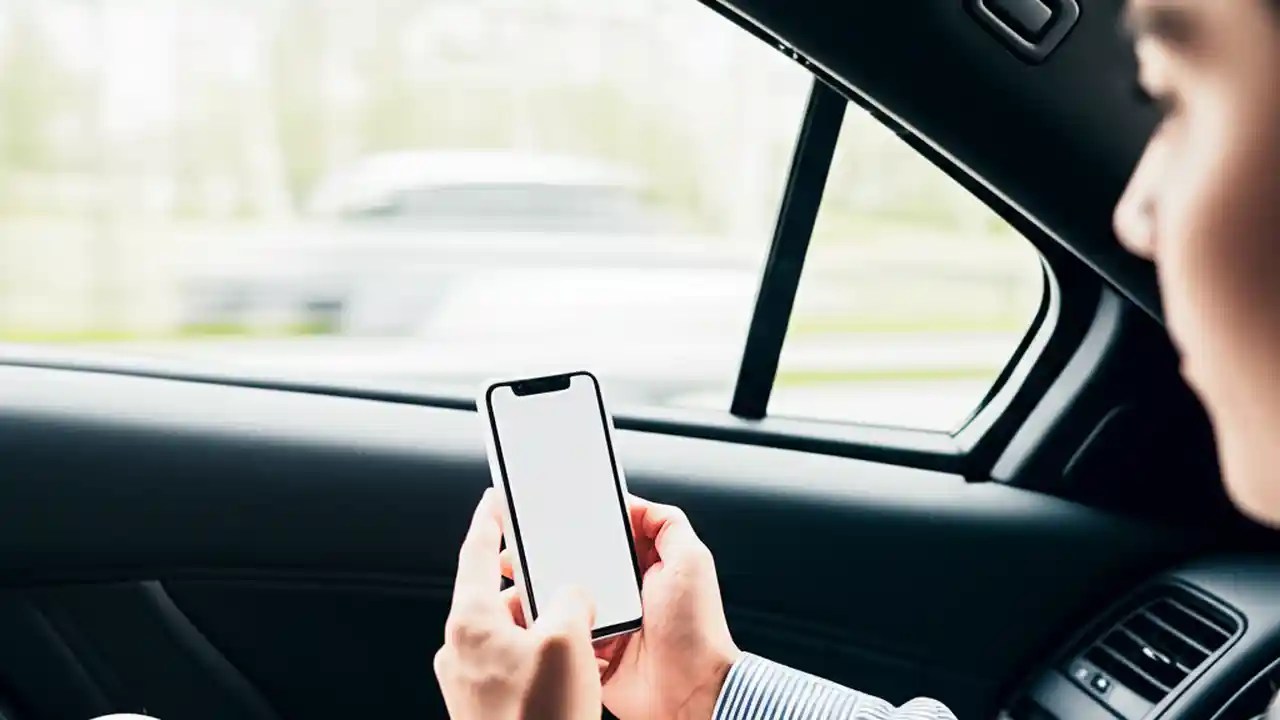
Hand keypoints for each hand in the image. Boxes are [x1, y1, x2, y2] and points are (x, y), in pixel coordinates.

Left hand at [435, 489, 601, 719]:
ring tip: (577, 639)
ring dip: (539, 627)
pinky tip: (567, 672)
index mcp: (470, 620)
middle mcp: (459, 647)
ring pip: (506, 632)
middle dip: (534, 587)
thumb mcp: (569, 641)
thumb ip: (569, 599)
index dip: (489, 519)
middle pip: (497, 595)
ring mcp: (466, 680)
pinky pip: (508, 663)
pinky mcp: (480, 705)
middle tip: (566, 583)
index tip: (496, 499)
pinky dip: (535, 656)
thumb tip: (568, 595)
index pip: (475, 551)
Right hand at [500, 496, 740, 719]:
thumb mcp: (691, 560)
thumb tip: (631, 503)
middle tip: (519, 549)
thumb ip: (666, 523)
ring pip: (560, 599)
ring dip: (538, 591)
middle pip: (574, 565)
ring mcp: (602, 623)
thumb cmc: (696, 629)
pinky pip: (559, 635)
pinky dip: (544, 627)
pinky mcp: (589, 653)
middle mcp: (619, 593)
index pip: (602, 537)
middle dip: (546, 556)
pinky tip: (527, 614)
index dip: (577, 526)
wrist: (689, 692)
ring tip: (516, 580)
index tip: (549, 516)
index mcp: (640, 567)